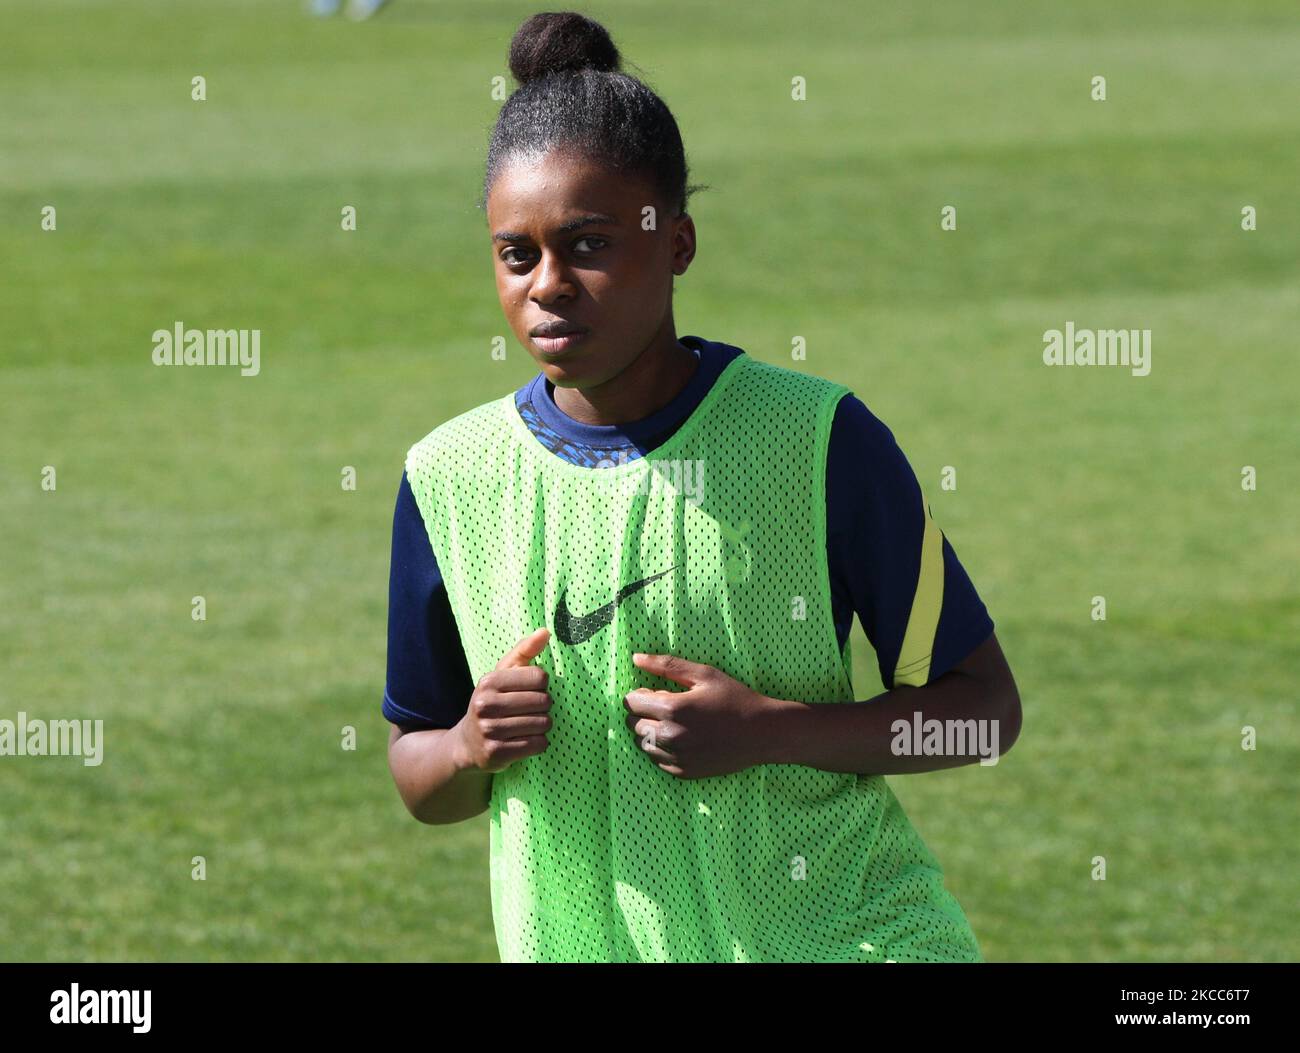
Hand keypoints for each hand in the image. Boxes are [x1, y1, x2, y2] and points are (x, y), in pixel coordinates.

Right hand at [453, 628, 552, 772]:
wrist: (467, 744)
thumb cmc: (491, 703)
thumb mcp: (502, 675)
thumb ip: (524, 651)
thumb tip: (546, 631)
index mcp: (488, 682)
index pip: (539, 677)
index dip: (541, 685)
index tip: (530, 690)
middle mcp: (485, 705)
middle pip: (544, 701)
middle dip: (544, 706)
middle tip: (530, 710)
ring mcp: (490, 731)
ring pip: (543, 723)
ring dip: (543, 725)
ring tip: (529, 725)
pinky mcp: (497, 753)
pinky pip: (538, 744)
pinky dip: (539, 743)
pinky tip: (526, 740)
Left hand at [623, 652, 777, 778]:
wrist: (762, 733)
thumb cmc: (735, 698)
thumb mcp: (704, 674)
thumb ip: (667, 666)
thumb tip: (636, 658)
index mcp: (672, 709)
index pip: (631, 702)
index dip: (640, 694)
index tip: (656, 692)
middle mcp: (670, 736)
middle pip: (633, 724)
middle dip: (644, 713)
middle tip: (668, 706)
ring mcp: (676, 757)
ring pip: (642, 744)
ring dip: (650, 732)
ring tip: (674, 723)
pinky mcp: (683, 772)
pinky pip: (657, 760)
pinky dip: (662, 749)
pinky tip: (682, 739)